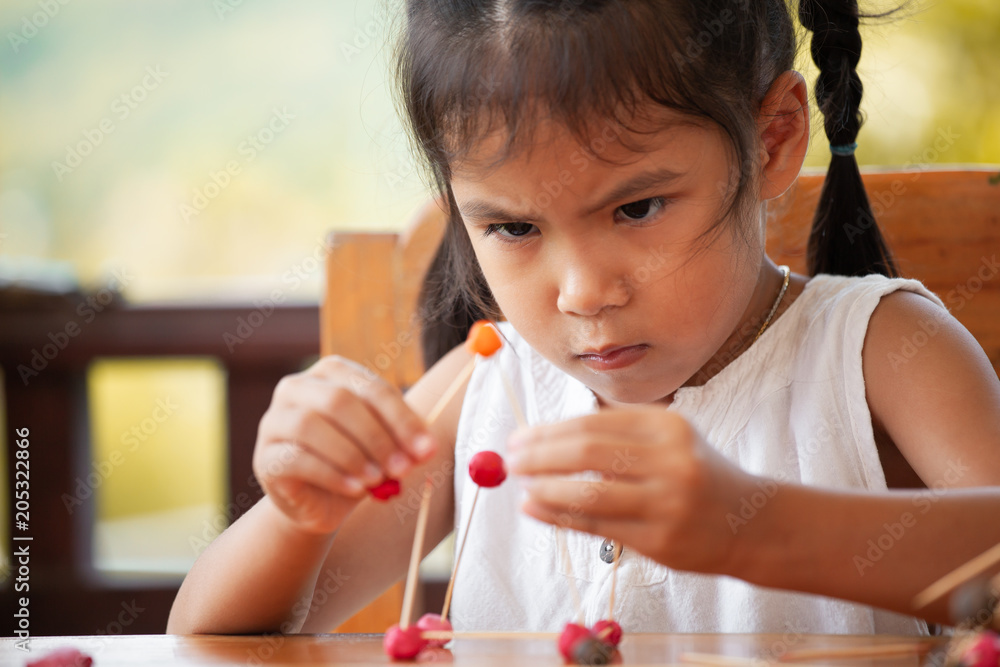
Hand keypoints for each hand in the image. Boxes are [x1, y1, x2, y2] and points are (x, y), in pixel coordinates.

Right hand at [253, 355, 437, 534]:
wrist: (320, 503)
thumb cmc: (357, 464)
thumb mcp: (386, 447)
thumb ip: (404, 441)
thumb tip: (426, 448)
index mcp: (332, 374)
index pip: (371, 388)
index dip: (402, 418)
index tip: (427, 449)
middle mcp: (297, 388)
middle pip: (339, 401)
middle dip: (377, 437)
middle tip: (403, 468)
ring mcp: (275, 421)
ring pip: (310, 425)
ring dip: (352, 455)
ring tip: (378, 480)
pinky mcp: (265, 457)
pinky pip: (295, 458)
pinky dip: (332, 474)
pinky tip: (355, 489)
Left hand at [507, 407, 754, 573]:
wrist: (751, 525)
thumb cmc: (696, 476)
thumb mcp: (669, 441)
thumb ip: (617, 435)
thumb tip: (544, 439)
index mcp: (668, 426)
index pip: (594, 423)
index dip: (549, 430)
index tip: (519, 437)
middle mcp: (670, 460)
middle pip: (588, 452)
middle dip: (540, 455)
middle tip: (511, 460)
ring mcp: (667, 502)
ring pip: (589, 492)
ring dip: (545, 489)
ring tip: (522, 487)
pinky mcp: (661, 541)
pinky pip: (597, 526)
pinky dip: (559, 516)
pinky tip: (536, 509)